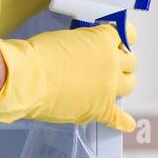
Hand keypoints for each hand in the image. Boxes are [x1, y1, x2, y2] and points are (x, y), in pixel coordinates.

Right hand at [0, 20, 137, 131]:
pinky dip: (122, 120)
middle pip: (130, 61)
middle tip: (107, 64)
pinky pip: (119, 117)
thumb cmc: (36, 57)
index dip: (121, 39)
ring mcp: (109, 87)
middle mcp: (112, 63)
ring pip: (129, 85)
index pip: (127, 35)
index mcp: (102, 41)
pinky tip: (125, 122)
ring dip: (121, 84)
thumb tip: (81, 56)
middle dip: (120, 61)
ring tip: (110, 85)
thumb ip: (81, 46)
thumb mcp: (62, 39)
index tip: (116, 41)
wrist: (26, 79)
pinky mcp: (101, 109)